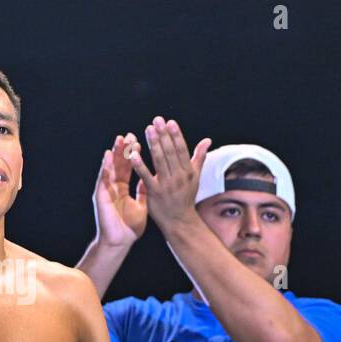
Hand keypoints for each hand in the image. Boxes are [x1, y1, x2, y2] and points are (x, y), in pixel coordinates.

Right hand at [92, 135, 147, 246]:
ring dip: (114, 153)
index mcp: (122, 189)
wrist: (119, 242)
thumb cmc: (130, 228)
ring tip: (120, 139)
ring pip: (110, 168)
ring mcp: (105, 190)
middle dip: (123, 150)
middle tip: (129, 135)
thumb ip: (143, 192)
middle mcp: (113, 187)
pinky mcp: (100, 195)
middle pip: (118, 164)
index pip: (128, 168)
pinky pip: (102, 178)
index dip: (133, 155)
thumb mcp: (141, 205)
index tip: (139, 141)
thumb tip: (148, 179)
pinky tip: (108, 155)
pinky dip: (105, 166)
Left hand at [126, 118, 210, 232]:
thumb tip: (207, 140)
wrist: (180, 221)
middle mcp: (179, 176)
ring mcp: (167, 184)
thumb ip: (199, 157)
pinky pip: (146, 176)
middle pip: (170, 152)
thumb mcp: (195, 177)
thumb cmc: (186, 197)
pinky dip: (140, 165)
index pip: (182, 149)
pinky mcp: (155, 192)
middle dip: (163, 135)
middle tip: (157, 120)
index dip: (176, 135)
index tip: (170, 122)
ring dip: (154, 144)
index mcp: (188, 171)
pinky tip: (133, 154)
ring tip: (148, 130)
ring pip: (159, 160)